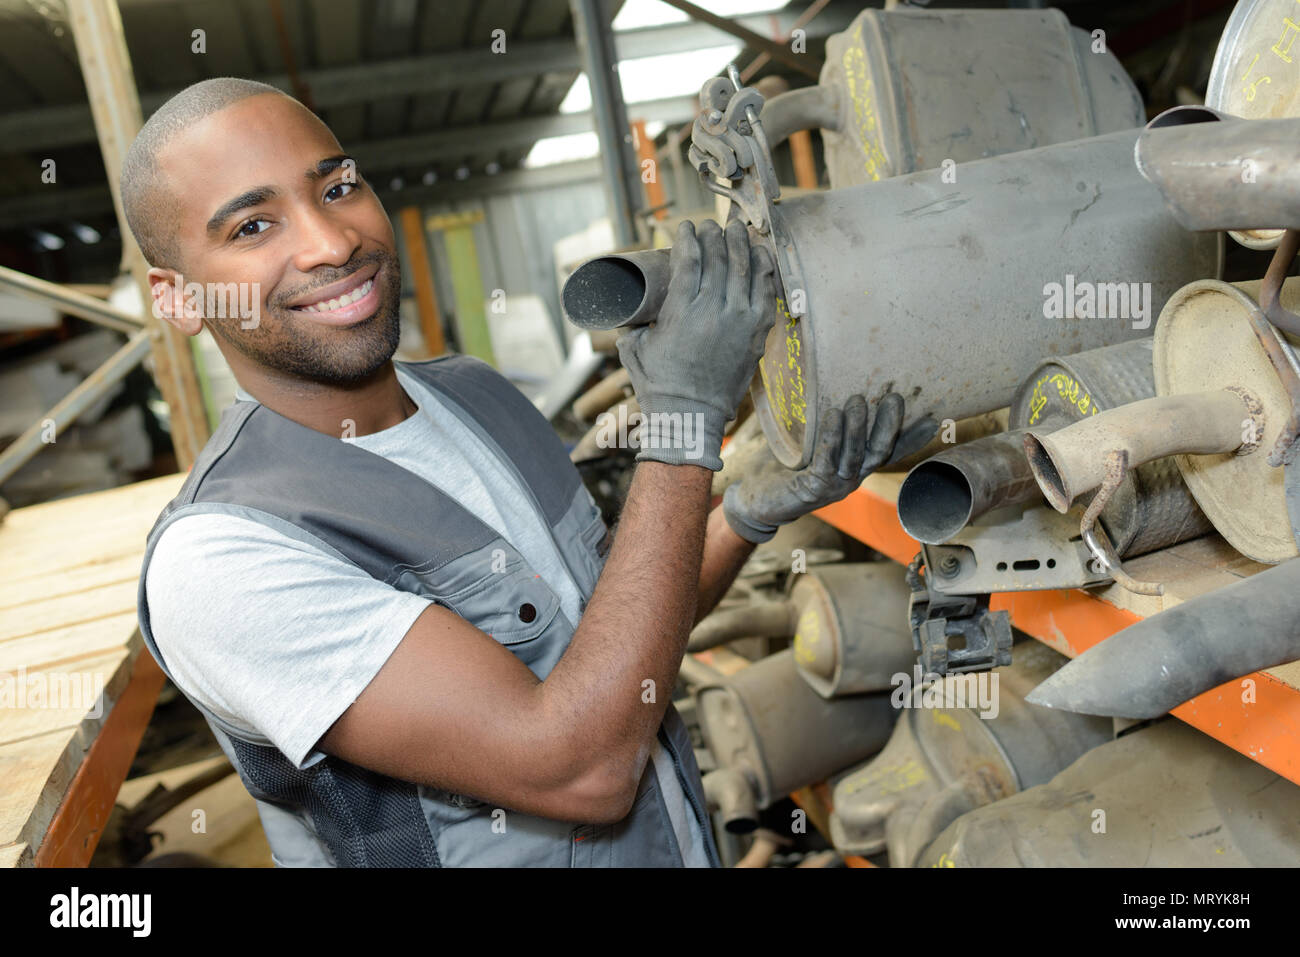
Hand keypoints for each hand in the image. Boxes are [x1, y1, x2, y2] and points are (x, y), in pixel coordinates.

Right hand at [616, 219, 775, 470]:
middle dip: (713, 235)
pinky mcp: (757, 333)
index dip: (688, 237)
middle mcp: (714, 311)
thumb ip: (631, 323)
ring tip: (736, 230)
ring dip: (740, 243)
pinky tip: (760, 254)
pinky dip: (763, 268)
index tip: (686, 226)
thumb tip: (627, 306)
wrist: (691, 416)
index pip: (689, 259)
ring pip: (744, 268)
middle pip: (718, 257)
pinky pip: (766, 291)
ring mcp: (740, 321)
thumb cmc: (659, 385)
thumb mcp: (634, 348)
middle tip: (710, 225)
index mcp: (682, 311)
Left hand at [723, 393, 914, 542]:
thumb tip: (824, 380)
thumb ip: (822, 422)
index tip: (933, 417)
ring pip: (855, 456)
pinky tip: (832, 415)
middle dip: (890, 425)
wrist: (754, 500)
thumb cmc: (780, 468)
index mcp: (853, 469)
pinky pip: (826, 461)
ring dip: (858, 427)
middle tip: (896, 397)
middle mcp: (850, 480)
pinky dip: (831, 438)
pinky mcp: (813, 490)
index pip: (889, 453)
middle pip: (878, 452)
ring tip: (859, 400)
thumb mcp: (806, 443)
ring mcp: (834, 487)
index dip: (911, 438)